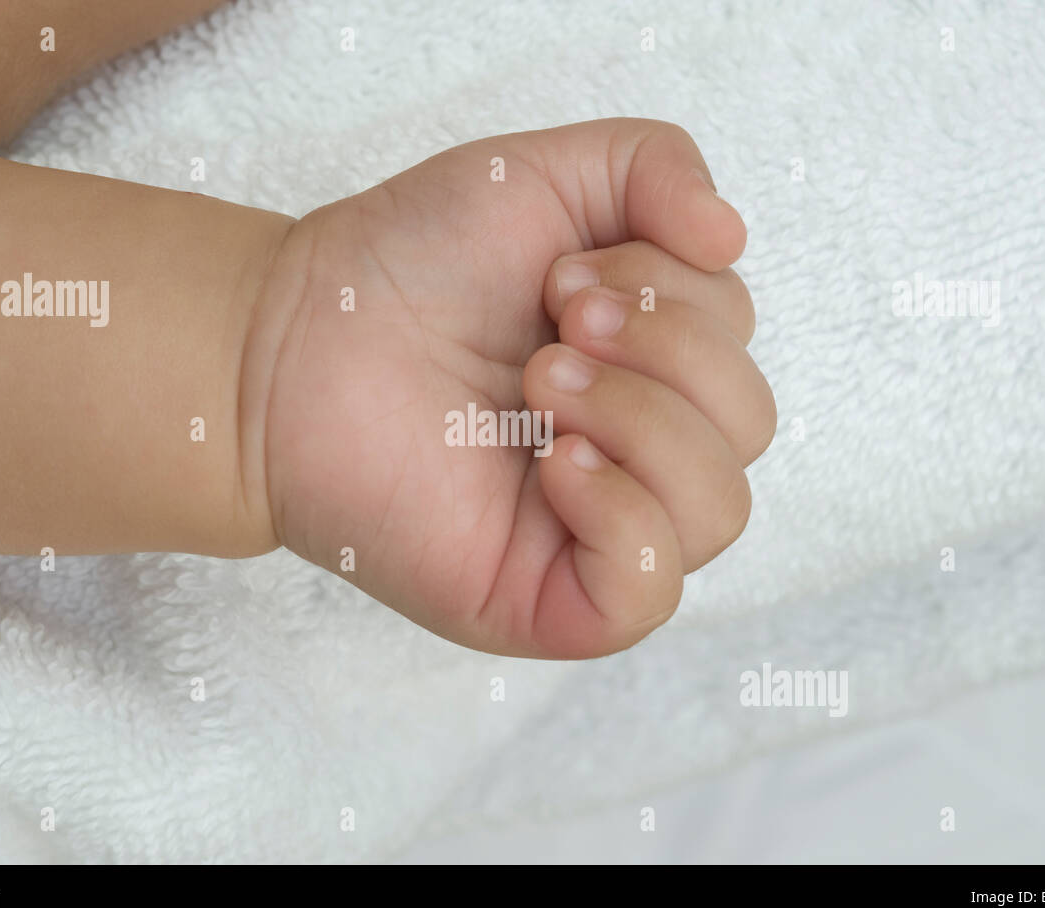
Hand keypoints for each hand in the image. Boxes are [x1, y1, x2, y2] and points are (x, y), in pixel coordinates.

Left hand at [255, 119, 773, 657]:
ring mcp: (598, 532)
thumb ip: (658, 169)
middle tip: (552, 331)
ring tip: (539, 384)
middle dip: (663, 354)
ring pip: (719, 508)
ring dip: (640, 422)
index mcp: (649, 365)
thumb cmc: (412, 263)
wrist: (296, 340)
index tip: (561, 279)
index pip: (739, 346)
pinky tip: (554, 466)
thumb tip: (734, 237)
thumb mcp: (553, 175)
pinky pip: (650, 590)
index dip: (674, 298)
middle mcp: (638, 452)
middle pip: (748, 425)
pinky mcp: (551, 601)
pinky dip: (625, 516)